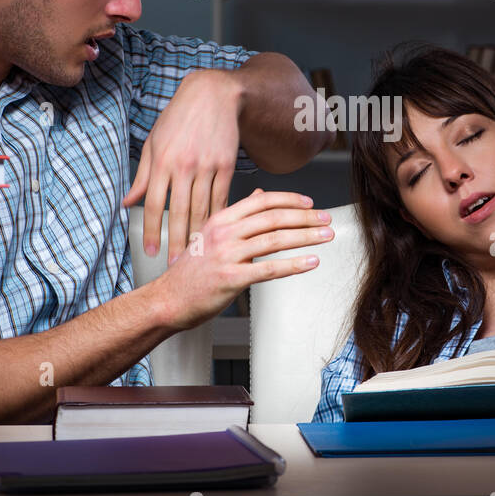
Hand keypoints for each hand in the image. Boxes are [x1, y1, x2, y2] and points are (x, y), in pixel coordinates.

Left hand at [122, 69, 241, 262]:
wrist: (213, 95)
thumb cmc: (179, 117)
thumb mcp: (154, 142)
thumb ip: (142, 175)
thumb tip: (127, 202)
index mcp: (162, 161)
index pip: (154, 204)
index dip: (151, 231)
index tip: (150, 250)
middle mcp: (184, 165)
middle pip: (179, 213)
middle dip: (176, 242)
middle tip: (175, 263)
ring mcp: (208, 166)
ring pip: (202, 209)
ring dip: (199, 235)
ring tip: (196, 254)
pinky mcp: (227, 165)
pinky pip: (222, 197)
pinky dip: (219, 216)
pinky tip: (217, 230)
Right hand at [146, 188, 332, 332]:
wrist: (168, 299)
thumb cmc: (190, 271)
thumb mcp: (210, 233)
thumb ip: (237, 214)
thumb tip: (259, 195)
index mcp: (221, 219)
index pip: (263, 201)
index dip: (291, 200)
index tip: (310, 203)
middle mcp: (224, 233)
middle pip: (273, 218)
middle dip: (306, 217)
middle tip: (326, 219)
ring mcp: (227, 255)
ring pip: (275, 240)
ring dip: (306, 237)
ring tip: (326, 237)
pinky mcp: (231, 278)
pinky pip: (269, 269)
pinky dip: (294, 264)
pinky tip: (310, 262)